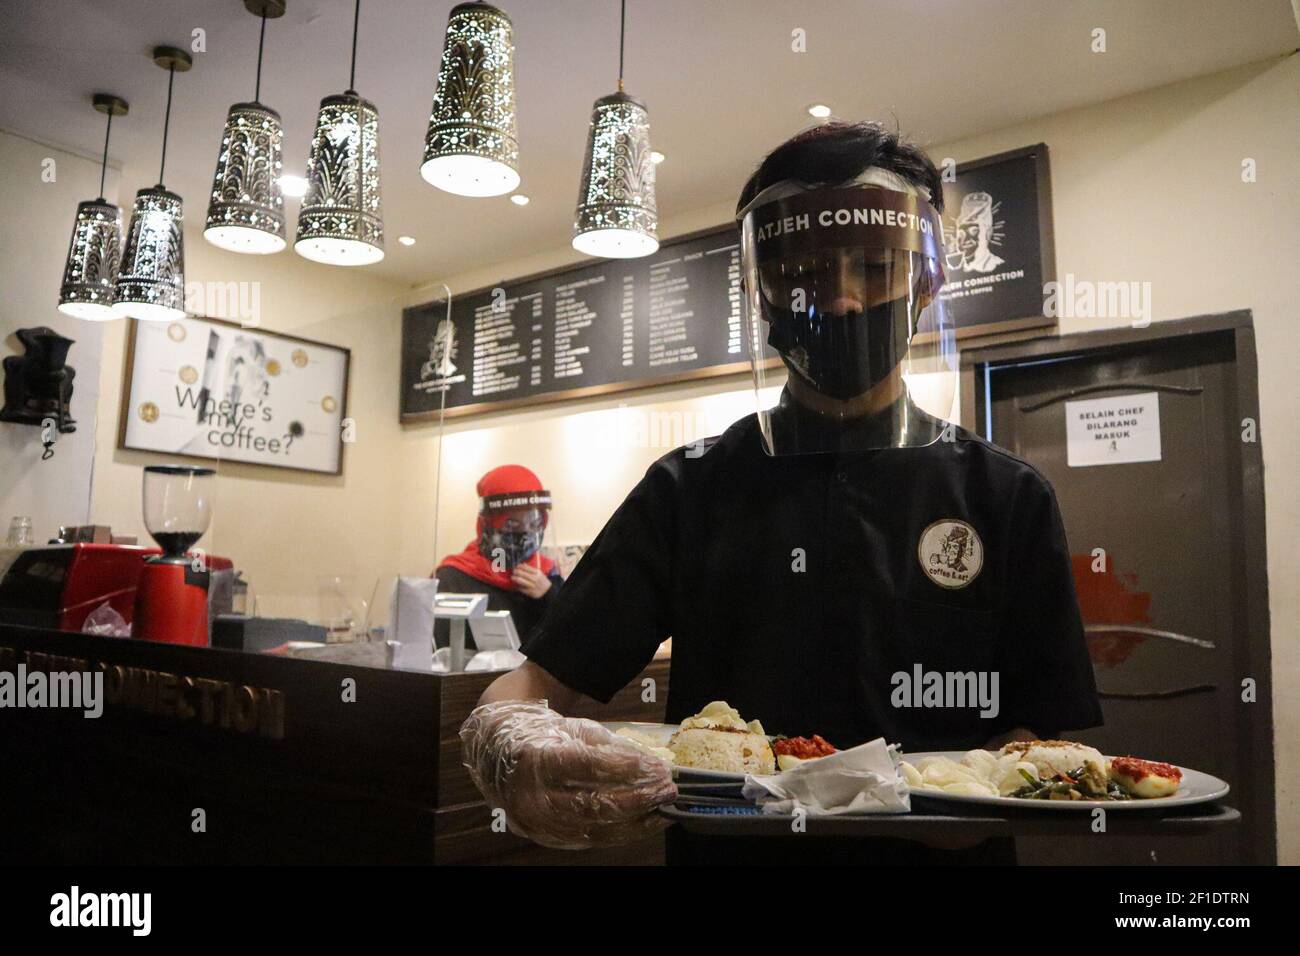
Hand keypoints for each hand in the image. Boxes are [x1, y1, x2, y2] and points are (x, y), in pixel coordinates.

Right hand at [460, 700, 677, 848]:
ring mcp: (539, 823)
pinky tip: (646, 820)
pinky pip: (593, 838)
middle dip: (639, 796)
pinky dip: (623, 831)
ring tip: (664, 805)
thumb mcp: (572, 728)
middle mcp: (533, 797)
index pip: (587, 766)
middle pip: (596, 803)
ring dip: (638, 818)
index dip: (626, 767)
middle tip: (668, 786)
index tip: (656, 765)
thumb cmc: (541, 736)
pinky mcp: (548, 837)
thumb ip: (607, 745)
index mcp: (535, 758)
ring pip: (598, 827)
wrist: (499, 756)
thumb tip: (648, 761)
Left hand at [511, 563, 551, 597]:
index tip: (517, 566)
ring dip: (515, 578)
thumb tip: (523, 564)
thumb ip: (531, 569)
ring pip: (520, 581)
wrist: (547, 591)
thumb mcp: (539, 573)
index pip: (526, 567)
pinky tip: (516, 584)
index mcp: (537, 573)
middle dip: (516, 572)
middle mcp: (534, 578)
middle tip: (513, 571)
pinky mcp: (529, 592)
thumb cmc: (542, 581)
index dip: (520, 566)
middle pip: (522, 574)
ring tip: (513, 577)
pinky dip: (517, 586)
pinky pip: (521, 588)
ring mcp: (532, 585)